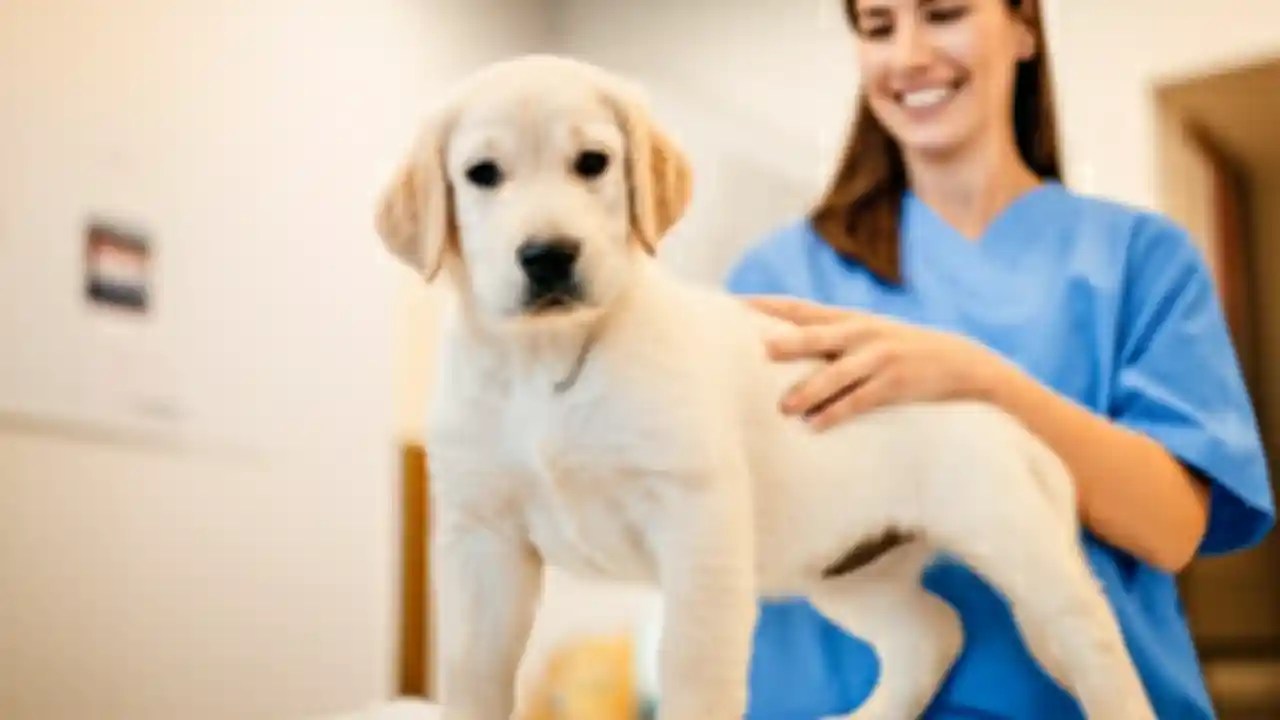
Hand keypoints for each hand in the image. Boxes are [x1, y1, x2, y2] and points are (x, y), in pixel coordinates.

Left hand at [745, 295, 1007, 429]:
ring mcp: (880, 357)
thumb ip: (828, 337)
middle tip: (760, 350)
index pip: (799, 308)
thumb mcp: (866, 334)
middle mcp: (861, 332)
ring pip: (838, 373)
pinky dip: (837, 412)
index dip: (767, 305)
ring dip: (810, 390)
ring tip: (784, 407)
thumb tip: (774, 347)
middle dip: (789, 342)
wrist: (961, 362)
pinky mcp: (896, 383)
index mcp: (849, 318)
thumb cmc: (899, 352)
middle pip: (817, 334)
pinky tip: (816, 425)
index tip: (733, 305)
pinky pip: (861, 400)